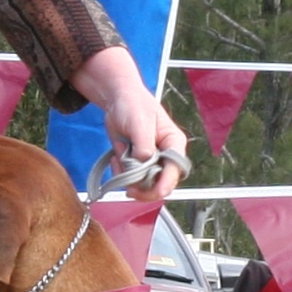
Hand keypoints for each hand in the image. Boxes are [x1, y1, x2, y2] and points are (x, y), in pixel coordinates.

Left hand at [71, 46, 188, 200]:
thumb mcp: (139, 123)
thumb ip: (144, 145)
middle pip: (162, 184)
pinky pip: (130, 180)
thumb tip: (143, 164)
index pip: (176, 169)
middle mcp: (165, 156)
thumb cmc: (134, 105)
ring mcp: (151, 162)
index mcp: (174, 143)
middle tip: (129, 186)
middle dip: (144, 187)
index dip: (166, 183)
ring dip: (129, 180)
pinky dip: (120, 175)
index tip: (154, 191)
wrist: (118, 101)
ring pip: (145, 185)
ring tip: (118, 160)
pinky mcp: (137, 165)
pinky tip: (116, 159)